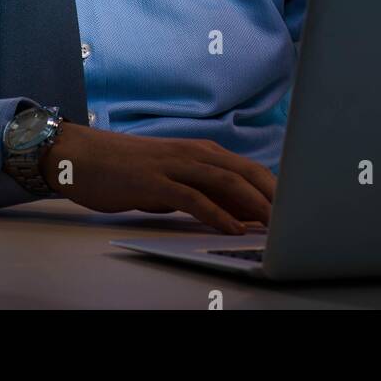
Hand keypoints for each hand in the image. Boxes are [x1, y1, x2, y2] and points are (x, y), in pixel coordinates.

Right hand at [38, 122, 275, 234]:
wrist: (83, 157)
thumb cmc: (128, 170)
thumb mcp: (172, 181)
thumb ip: (201, 193)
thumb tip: (234, 214)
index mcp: (201, 151)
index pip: (248, 168)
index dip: (274, 188)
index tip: (296, 208)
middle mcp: (193, 153)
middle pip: (245, 172)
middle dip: (274, 196)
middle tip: (296, 219)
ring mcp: (175, 165)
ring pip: (225, 182)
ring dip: (253, 205)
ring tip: (274, 226)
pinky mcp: (155, 180)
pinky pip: (193, 198)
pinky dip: (217, 214)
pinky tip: (232, 228)